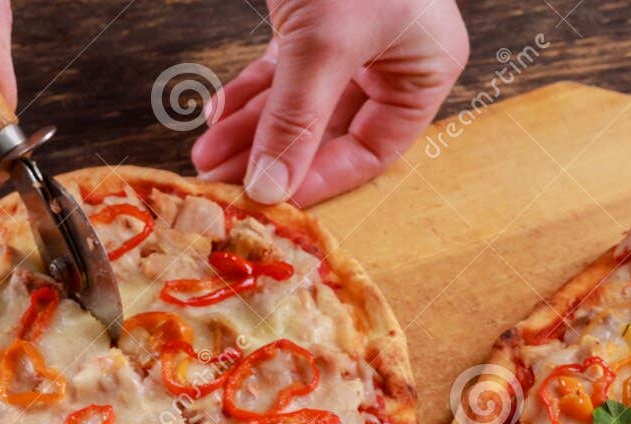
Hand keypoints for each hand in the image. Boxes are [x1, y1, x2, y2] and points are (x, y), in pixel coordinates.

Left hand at [191, 0, 468, 205]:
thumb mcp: (323, 41)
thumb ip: (295, 119)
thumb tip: (269, 187)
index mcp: (425, 66)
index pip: (376, 149)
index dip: (323, 177)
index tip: (273, 198)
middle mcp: (394, 56)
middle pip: (331, 130)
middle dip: (271, 154)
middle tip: (222, 183)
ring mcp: (353, 36)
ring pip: (300, 103)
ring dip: (251, 130)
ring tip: (204, 157)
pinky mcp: (315, 16)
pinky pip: (283, 71)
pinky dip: (249, 93)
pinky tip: (216, 117)